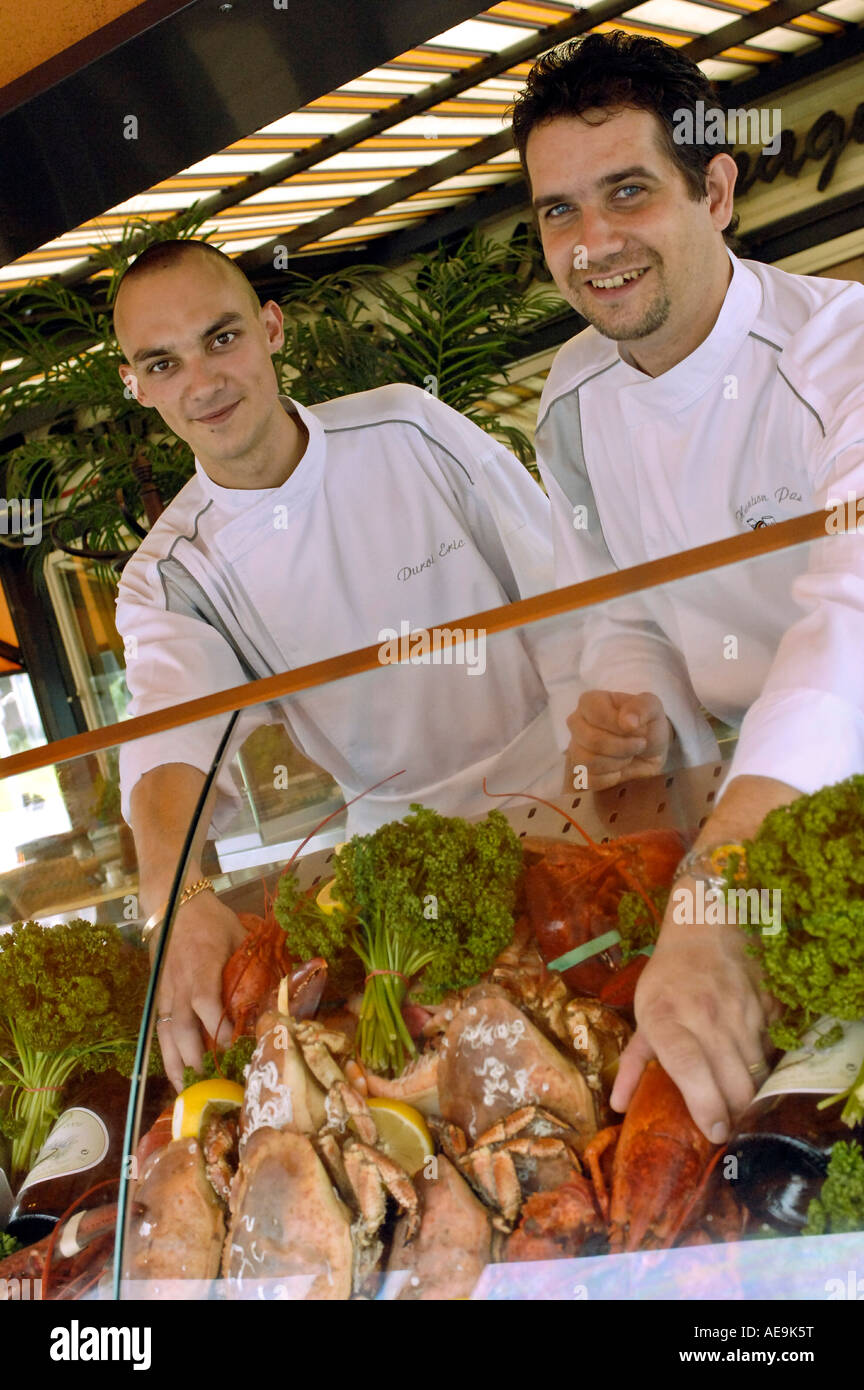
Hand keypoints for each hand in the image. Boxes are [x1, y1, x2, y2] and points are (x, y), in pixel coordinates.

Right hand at [151, 895, 246, 1090]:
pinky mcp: (158, 995)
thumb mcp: (239, 936)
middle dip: (195, 1058)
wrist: (174, 904)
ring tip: (187, 1090)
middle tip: (211, 1083)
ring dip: (175, 1064)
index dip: (218, 1029)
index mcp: (202, 969)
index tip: (234, 1047)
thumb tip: (283, 989)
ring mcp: (165, 992)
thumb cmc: (211, 920)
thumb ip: (255, 964)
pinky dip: (166, 1052)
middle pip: (182, 1028)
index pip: (207, 1005)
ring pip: (166, 1034)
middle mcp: (180, 986)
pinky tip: (176, 1070)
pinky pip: (159, 1029)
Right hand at [567, 690, 671, 790]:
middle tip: (639, 744)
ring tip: (630, 755)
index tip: (636, 729)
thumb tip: (627, 722)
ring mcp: (576, 749)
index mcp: (590, 702)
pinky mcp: (581, 773)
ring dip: (619, 762)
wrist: (651, 751)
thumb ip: (642, 707)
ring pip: (590, 762)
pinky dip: (612, 777)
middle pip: (592, 740)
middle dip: (623, 747)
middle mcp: (576, 723)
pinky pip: (590, 780)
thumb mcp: (653, 707)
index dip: (618, 725)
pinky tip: (621, 769)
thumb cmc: (647, 724)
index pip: (595, 714)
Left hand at [610, 885, 779, 1142]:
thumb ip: (632, 1063)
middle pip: (735, 1082)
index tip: (715, 1132)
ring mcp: (742, 1011)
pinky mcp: (768, 1006)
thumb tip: (618, 1106)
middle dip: (736, 1114)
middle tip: (728, 1123)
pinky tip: (754, 1067)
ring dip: (752, 1094)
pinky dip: (766, 1066)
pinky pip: (774, 1050)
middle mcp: (706, 1017)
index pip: (690, 1070)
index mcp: (667, 1020)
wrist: (705, 928)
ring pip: (759, 1072)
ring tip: (740, 1102)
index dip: (706, 1107)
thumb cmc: (667, 978)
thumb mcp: (643, 1015)